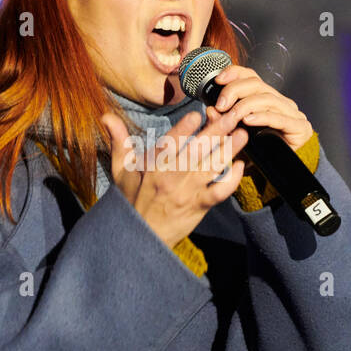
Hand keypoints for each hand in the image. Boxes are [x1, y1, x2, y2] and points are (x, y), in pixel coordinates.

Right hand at [101, 108, 247, 248]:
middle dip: (217, 130)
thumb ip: (119, 141)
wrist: (139, 238)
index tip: (196, 113)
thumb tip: (106, 116)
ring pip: (211, 166)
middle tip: (233, 113)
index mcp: (152, 166)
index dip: (183, 129)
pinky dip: (231, 179)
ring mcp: (186, 192)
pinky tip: (240, 166)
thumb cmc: (130, 200)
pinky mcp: (199, 206)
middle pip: (196, 150)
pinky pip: (219, 192)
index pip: (168, 143)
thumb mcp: (121, 170)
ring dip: (229, 149)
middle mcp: (170, 177)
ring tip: (243, 134)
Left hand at [207, 65, 313, 150]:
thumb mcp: (233, 136)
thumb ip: (222, 122)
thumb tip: (210, 109)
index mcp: (266, 97)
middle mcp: (280, 101)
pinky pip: (280, 118)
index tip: (218, 80)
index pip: (251, 76)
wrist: (276, 173)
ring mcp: (292, 113)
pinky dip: (263, 117)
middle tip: (221, 105)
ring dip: (246, 105)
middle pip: (257, 84)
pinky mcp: (300, 127)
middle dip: (235, 91)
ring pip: (267, 98)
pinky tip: (249, 121)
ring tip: (233, 115)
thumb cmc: (254, 152)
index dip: (235, 73)